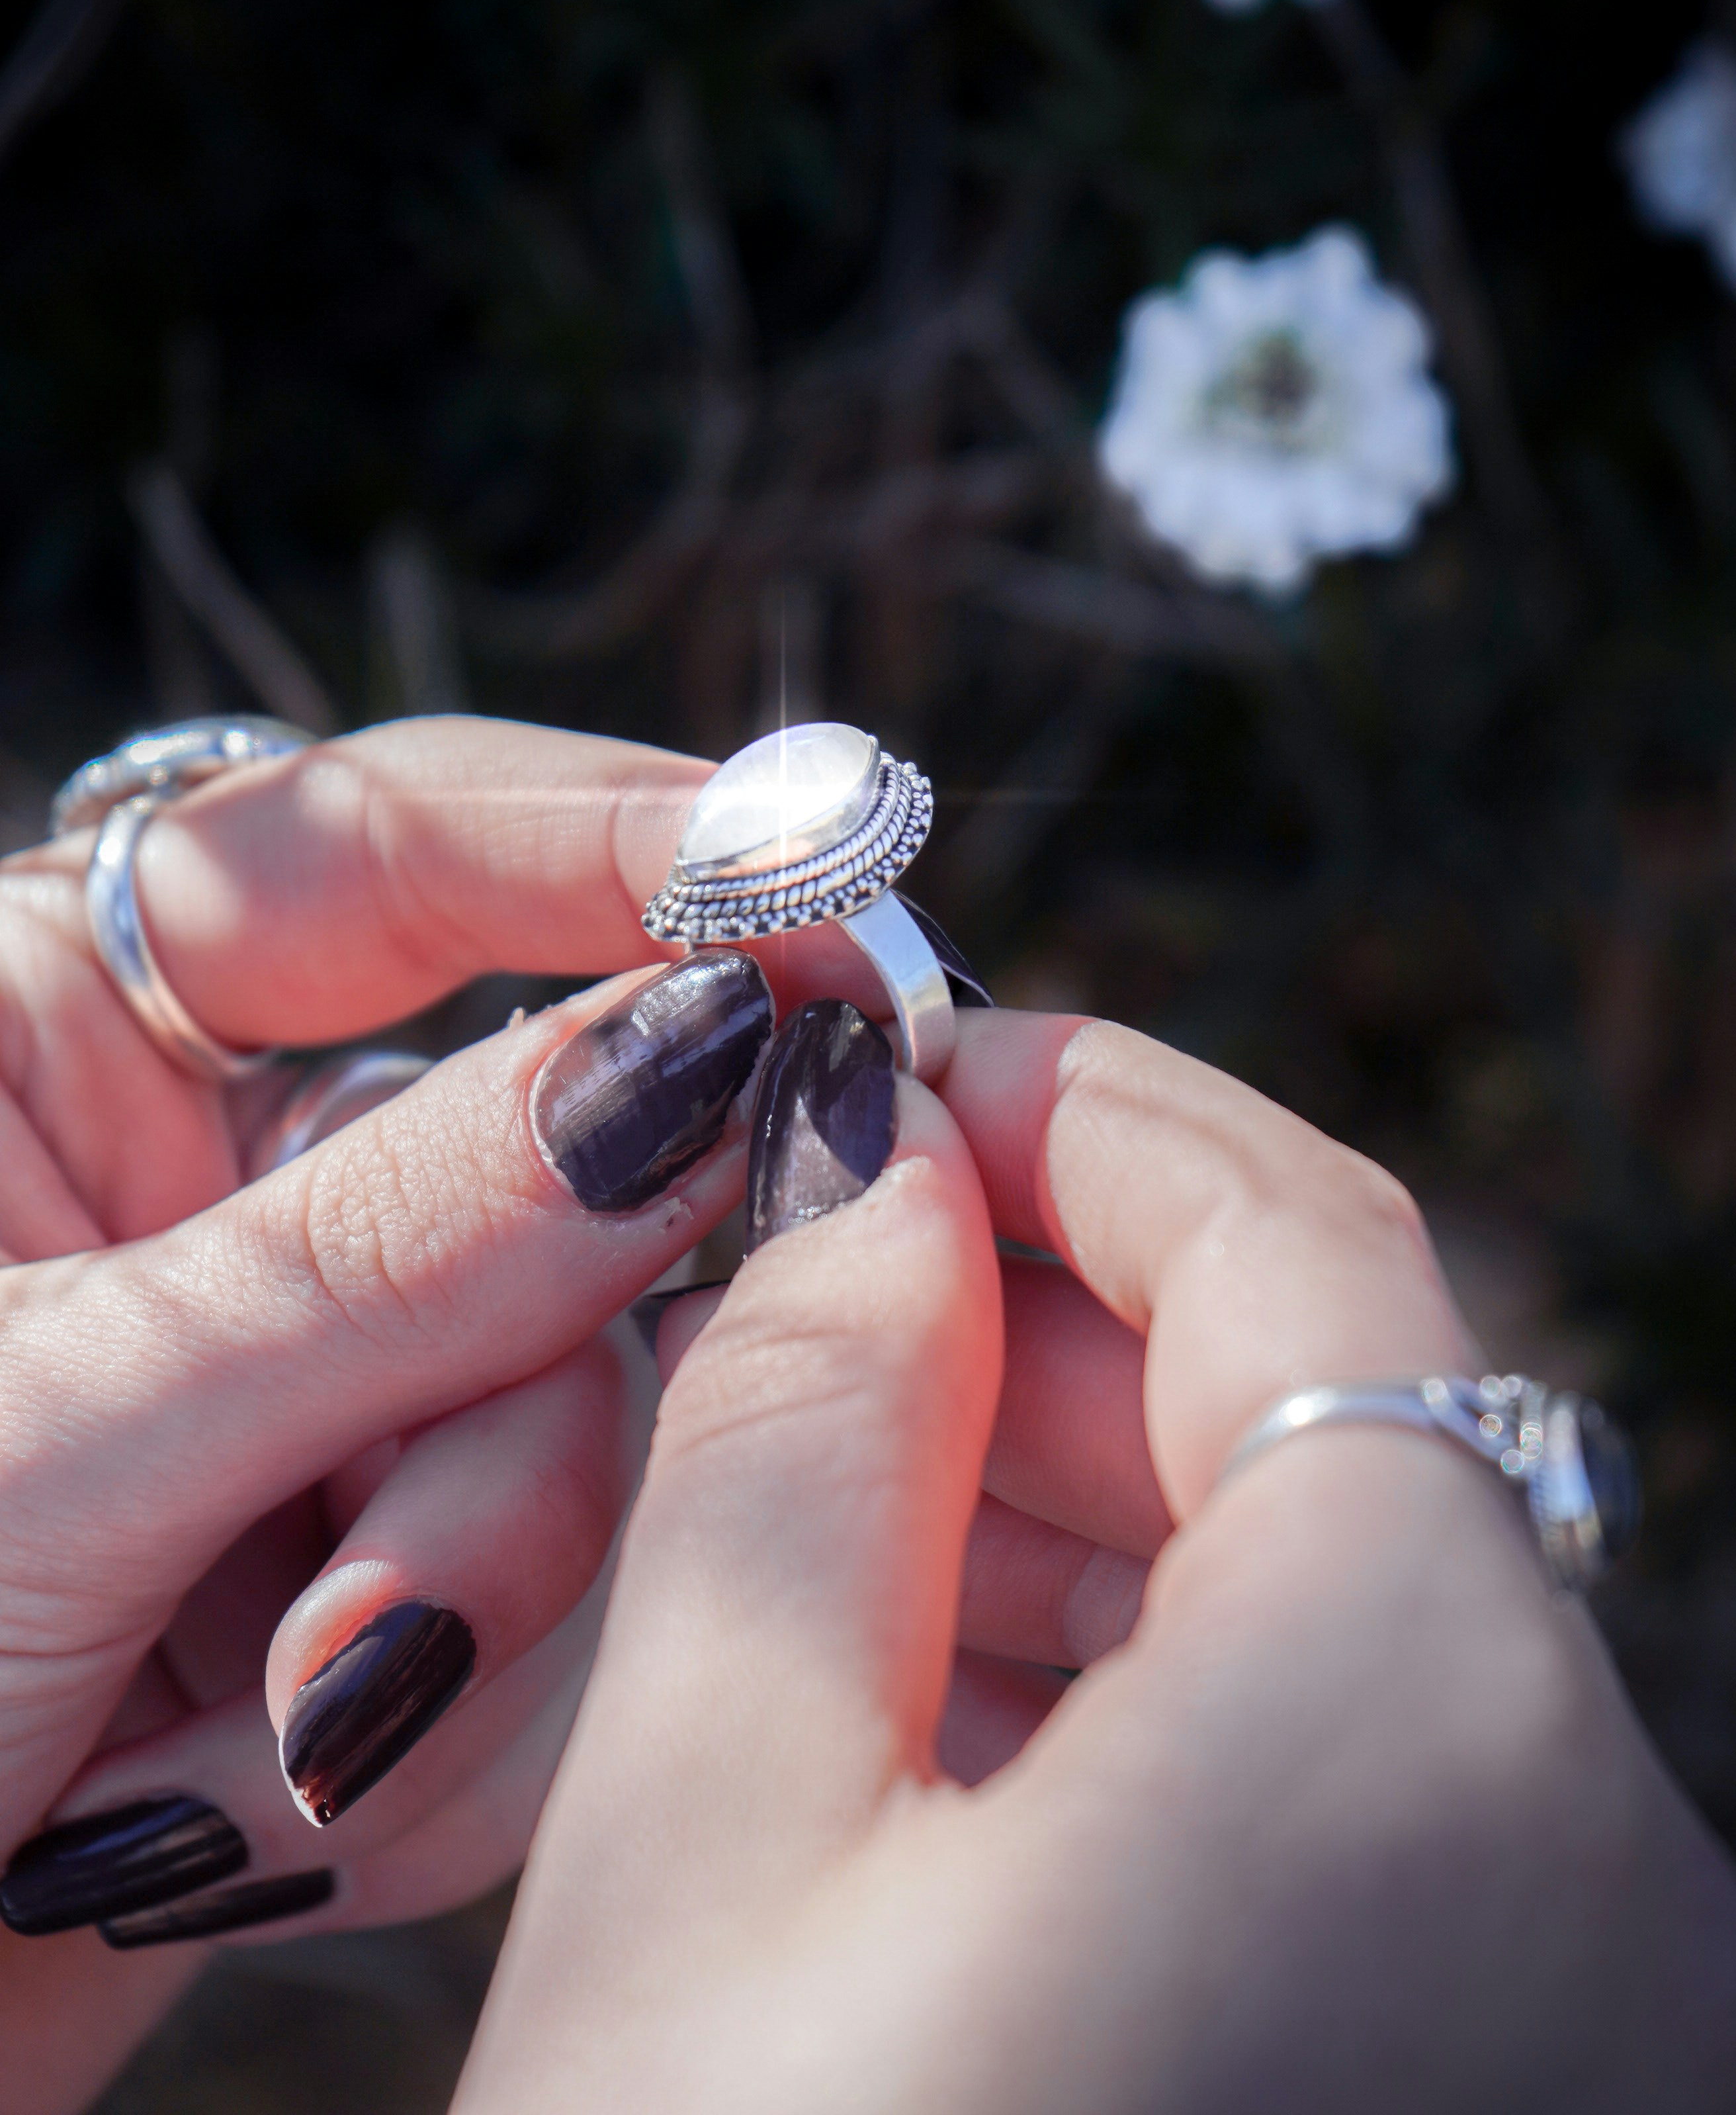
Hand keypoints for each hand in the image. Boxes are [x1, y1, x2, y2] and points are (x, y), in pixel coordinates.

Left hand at [0, 716, 799, 2112]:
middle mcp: (207, 1181)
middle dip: (494, 1427)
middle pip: (548, 1188)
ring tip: (219, 1781)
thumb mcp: (49, 1436)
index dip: (620, 844)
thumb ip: (397, 1251)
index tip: (823, 887)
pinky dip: (421, 1744)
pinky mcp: (361, 1574)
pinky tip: (203, 1833)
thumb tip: (707, 1056)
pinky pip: (551, 1603)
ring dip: (444, 1621)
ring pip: (577, 1416)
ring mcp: (305, 1384)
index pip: (389, 845)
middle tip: (373, 1617)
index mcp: (59, 1032)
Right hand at [457, 1007, 1735, 2113]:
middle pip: (1335, 1423)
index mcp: (1427, 1714)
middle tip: (829, 1262)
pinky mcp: (1512, 2081)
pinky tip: (953, 1676)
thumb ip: (793, 1450)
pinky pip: (1354, 1785)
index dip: (1091, 1113)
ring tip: (844, 1461)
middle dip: (1067, 1308)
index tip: (914, 1061)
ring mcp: (1584, 1990)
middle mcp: (1598, 1841)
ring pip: (1341, 1605)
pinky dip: (1158, 1689)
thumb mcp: (714, 1842)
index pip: (1303, 1248)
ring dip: (1099, 1496)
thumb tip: (855, 1189)